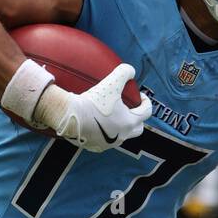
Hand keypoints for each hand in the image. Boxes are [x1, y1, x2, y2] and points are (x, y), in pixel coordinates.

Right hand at [34, 63, 151, 152]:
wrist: (71, 116)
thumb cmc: (93, 101)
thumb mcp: (111, 82)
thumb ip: (124, 72)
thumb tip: (131, 70)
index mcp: (129, 122)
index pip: (147, 112)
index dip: (146, 102)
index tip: (140, 95)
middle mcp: (122, 135)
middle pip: (138, 128)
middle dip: (137, 118)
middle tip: (130, 108)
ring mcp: (110, 143)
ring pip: (122, 135)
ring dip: (121, 125)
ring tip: (114, 115)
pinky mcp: (97, 147)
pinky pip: (106, 140)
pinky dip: (106, 132)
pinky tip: (99, 123)